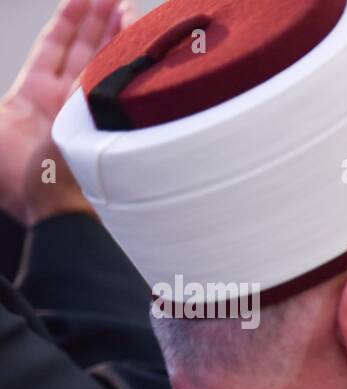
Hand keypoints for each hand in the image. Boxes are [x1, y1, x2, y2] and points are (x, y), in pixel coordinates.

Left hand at [0, 0, 135, 223]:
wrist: (52, 213)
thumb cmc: (17, 179)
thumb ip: (12, 107)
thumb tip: (41, 89)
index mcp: (32, 95)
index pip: (54, 46)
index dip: (68, 20)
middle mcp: (62, 101)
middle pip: (82, 51)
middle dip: (98, 22)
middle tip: (115, 1)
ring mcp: (86, 113)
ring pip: (103, 66)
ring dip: (115, 38)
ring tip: (129, 13)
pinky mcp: (106, 125)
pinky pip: (116, 86)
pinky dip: (127, 65)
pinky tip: (138, 47)